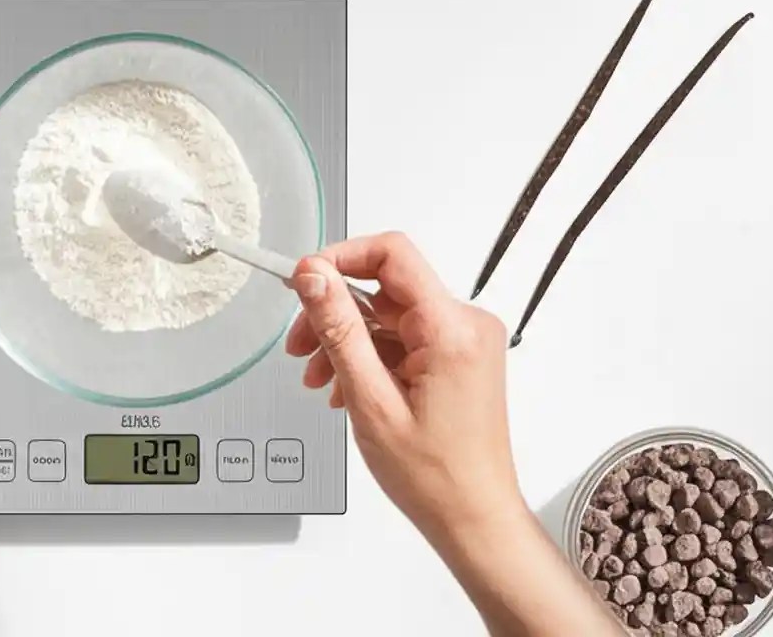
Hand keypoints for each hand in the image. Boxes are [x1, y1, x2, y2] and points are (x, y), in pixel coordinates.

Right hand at [286, 233, 622, 634]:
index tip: (303, 279)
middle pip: (384, 288)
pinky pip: (403, 338)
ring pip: (388, 315)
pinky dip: (369, 355)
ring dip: (347, 339)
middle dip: (334, 312)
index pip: (392, 255)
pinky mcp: (457, 357)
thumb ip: (340, 330)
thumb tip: (314, 278)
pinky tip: (345, 385)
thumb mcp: (370, 400)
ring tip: (319, 376)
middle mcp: (466, 326)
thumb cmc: (436, 477)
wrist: (472, 517)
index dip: (340, 258)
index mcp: (452, 330)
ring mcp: (464, 342)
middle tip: (300, 344)